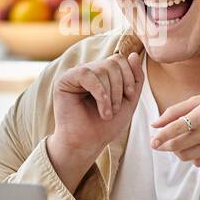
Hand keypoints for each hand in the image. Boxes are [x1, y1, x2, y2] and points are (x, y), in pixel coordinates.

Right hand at [48, 51, 144, 190]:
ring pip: (102, 68)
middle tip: (117, 109)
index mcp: (103, 74)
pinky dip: (100, 93)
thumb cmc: (106, 126)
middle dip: (120, 86)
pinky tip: (102, 110)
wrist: (87, 144)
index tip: (130, 97)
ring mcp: (76, 74)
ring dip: (110, 94)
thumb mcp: (128, 101)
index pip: (120, 60)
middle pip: (113, 62)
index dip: (129, 76)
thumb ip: (134, 78)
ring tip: (108, 114)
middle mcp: (89, 71)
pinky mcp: (64, 80)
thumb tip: (133, 54)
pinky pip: (87, 74)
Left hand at [149, 86, 199, 165]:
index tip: (152, 141)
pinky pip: (199, 162)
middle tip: (159, 143)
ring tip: (178, 143)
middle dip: (164, 146)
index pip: (175, 129)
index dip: (161, 137)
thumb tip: (155, 124)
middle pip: (178, 146)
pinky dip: (192, 157)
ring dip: (177, 152)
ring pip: (186, 156)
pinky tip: (194, 147)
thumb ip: (176, 110)